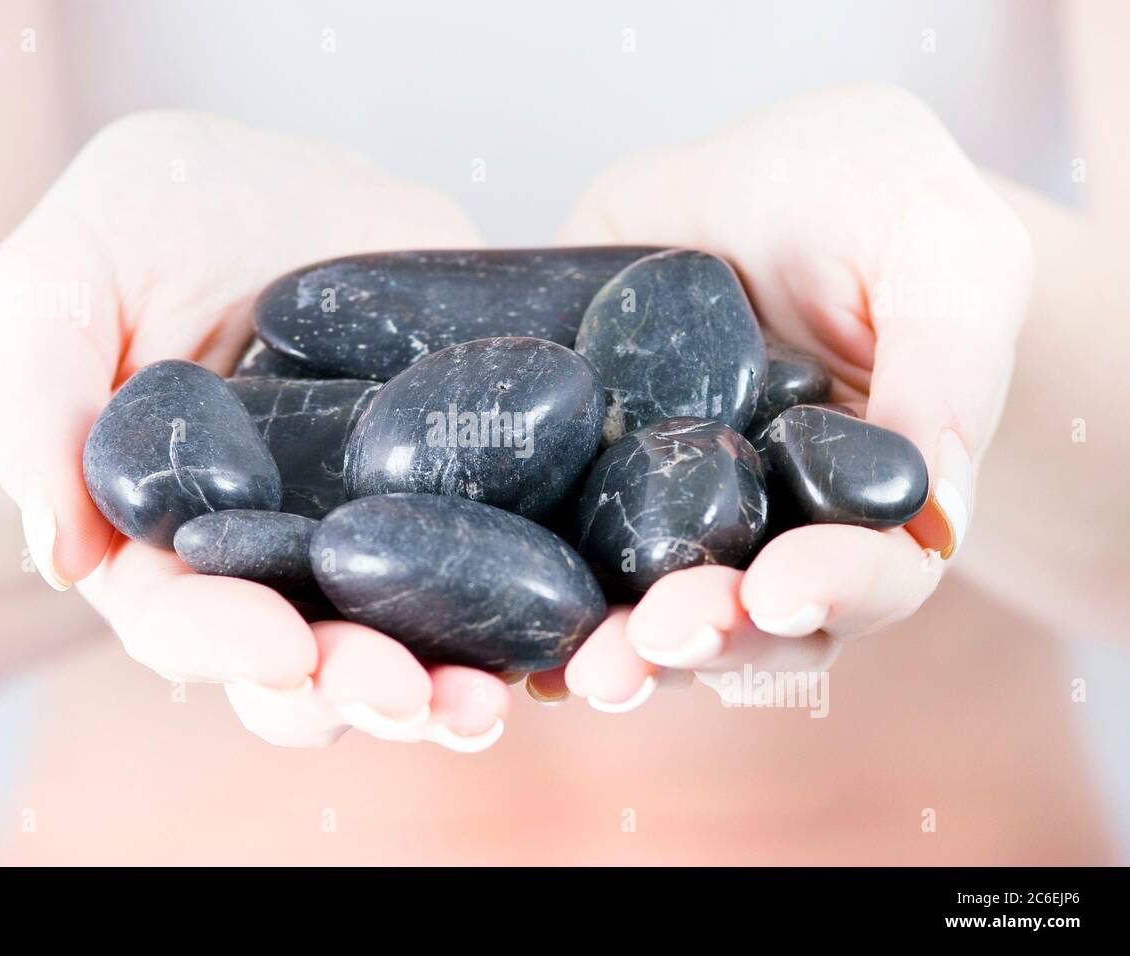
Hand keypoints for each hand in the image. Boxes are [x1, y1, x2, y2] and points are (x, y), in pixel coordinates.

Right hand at [0, 111, 510, 749]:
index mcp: (174, 539)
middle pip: (313, 659)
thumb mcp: (51, 289)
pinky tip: (567, 624)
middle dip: (359, 690)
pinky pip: (501, 555)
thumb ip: (39, 411)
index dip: (228, 647)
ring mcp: (379, 526)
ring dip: (449, 682)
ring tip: (486, 698)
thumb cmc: (130, 230)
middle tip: (409, 696)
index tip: (283, 649)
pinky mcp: (463, 480)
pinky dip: (528, 602)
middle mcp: (282, 556)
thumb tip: (61, 555)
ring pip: (412, 635)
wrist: (255, 182)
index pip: (187, 621)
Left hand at [551, 86, 1032, 709]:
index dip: (830, 595)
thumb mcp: (940, 251)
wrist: (757, 171)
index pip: (870, 576)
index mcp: (870, 497)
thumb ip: (945, 372)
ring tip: (578, 666)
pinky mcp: (590, 480)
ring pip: (650, 611)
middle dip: (700, 639)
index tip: (777, 593)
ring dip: (617, 650)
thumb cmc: (876, 197)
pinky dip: (533, 608)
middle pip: (748, 621)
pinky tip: (503, 642)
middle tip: (648, 641)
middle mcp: (771, 526)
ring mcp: (673, 512)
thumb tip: (937, 522)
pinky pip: (563, 556)